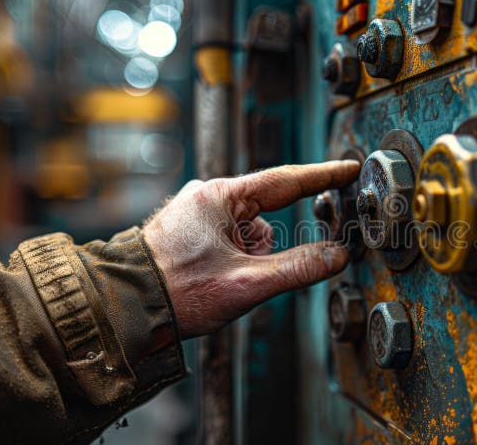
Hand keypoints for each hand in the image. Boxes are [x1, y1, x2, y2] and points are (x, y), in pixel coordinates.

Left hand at [142, 160, 359, 337]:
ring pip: (249, 233)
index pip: (285, 180)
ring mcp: (197, 213)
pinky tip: (213, 279)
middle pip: (266, 216)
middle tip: (246, 275)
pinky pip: (231, 239)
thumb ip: (299, 267)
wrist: (127, 308)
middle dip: (265, 250)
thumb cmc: (177, 291)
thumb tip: (337, 254)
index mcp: (220, 196)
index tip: (349, 168)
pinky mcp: (191, 230)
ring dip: (248, 258)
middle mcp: (208, 197)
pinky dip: (234, 259)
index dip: (323, 175)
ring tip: (219, 282)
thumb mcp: (247, 283)